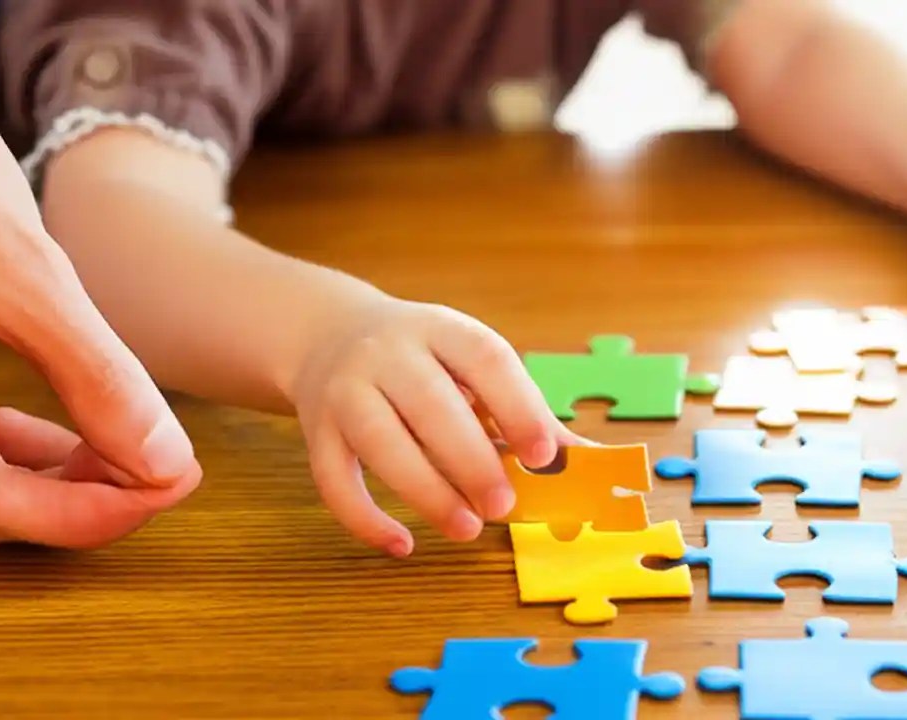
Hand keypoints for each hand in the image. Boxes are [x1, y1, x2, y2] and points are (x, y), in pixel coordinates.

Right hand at [0, 23, 200, 549]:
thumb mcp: (21, 266)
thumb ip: (92, 371)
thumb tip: (162, 461)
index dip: (90, 513)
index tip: (169, 486)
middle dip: (74, 500)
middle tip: (157, 465)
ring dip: (47, 478)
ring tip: (115, 442)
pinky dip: (12, 449)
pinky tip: (57, 420)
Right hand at [291, 297, 577, 556]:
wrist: (330, 334)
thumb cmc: (424, 362)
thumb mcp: (472, 369)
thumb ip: (524, 414)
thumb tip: (590, 465)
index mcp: (442, 330)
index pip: (484, 358)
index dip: (517, 405)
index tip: (545, 453)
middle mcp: (389, 353)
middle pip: (430, 403)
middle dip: (470, 459)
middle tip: (505, 505)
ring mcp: (346, 390)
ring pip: (379, 441)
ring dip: (426, 491)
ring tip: (467, 528)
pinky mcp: (316, 431)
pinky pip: (333, 479)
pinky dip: (365, 519)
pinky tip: (403, 545)